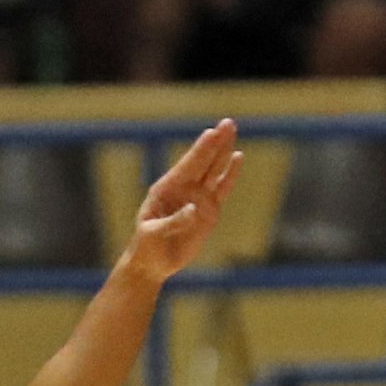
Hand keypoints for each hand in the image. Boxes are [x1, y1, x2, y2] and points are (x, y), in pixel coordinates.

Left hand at [120, 120, 241, 283]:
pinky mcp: (209, 211)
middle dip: (215, 142)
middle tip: (228, 122)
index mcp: (166, 188)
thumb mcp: (153, 235)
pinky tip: (237, 158)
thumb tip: (194, 209)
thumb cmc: (147, 247)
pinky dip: (230, 175)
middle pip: (203, 161)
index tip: (211, 134)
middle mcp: (184, 188)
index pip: (187, 165)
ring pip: (214, 170)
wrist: (153, 263)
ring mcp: (198, 198)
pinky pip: (222, 190)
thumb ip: (174, 222)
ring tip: (232, 130)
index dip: (200, 150)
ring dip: (223, 151)